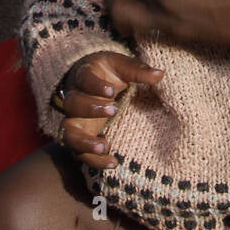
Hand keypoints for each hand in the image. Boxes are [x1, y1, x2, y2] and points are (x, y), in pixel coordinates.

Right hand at [58, 51, 162, 169]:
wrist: (93, 84)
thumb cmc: (108, 74)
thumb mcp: (122, 67)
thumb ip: (138, 70)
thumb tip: (160, 74)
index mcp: (84, 76)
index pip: (84, 80)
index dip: (95, 86)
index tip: (112, 91)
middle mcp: (74, 99)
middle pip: (72, 104)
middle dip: (91, 109)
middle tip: (114, 110)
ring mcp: (75, 121)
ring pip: (69, 133)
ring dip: (85, 142)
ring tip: (105, 147)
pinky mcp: (80, 138)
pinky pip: (80, 153)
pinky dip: (94, 160)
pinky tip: (113, 162)